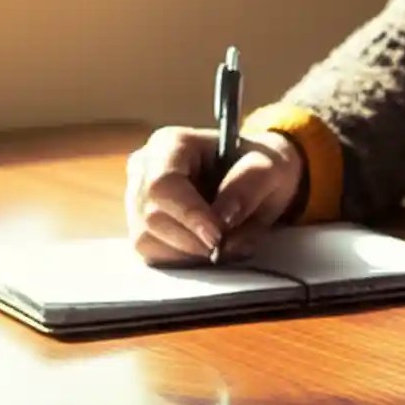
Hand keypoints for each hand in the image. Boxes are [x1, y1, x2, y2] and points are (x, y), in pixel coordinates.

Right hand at [124, 127, 304, 264]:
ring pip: (147, 239)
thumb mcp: (269, 166)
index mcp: (169, 144)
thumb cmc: (257, 167)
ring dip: (187, 252)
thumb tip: (223, 218)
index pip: (163, 183)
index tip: (217, 236)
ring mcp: (136, 201)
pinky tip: (201, 249)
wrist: (251, 180)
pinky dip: (179, 259)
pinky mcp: (139, 227)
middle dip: (191, 239)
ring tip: (218, 247)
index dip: (188, 214)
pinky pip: (150, 254)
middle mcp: (143, 170)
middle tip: (224, 247)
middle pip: (151, 215)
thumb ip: (249, 185)